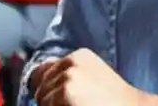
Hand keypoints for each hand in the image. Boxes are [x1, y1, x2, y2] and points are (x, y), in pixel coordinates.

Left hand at [30, 48, 157, 105]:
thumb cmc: (117, 103)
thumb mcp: (94, 81)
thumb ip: (70, 77)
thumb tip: (40, 88)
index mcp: (79, 56)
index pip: (43, 72)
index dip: (46, 89)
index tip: (58, 100)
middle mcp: (71, 62)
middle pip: (42, 87)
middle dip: (50, 101)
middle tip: (76, 105)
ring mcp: (68, 77)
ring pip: (43, 100)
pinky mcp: (65, 93)